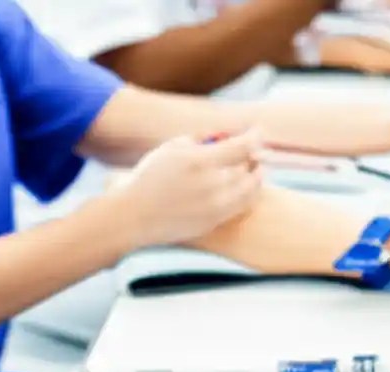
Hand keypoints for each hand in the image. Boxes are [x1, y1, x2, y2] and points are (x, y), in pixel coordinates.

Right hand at [104, 132, 263, 249]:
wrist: (132, 216)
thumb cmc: (150, 177)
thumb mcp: (171, 148)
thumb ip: (202, 137)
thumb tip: (227, 132)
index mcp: (200, 161)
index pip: (244, 145)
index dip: (255, 135)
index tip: (257, 130)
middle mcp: (212, 185)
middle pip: (252, 166)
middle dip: (256, 155)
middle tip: (255, 150)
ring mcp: (215, 207)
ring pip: (252, 188)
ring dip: (255, 176)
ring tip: (252, 169)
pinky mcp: (214, 222)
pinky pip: (241, 206)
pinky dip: (245, 194)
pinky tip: (239, 187)